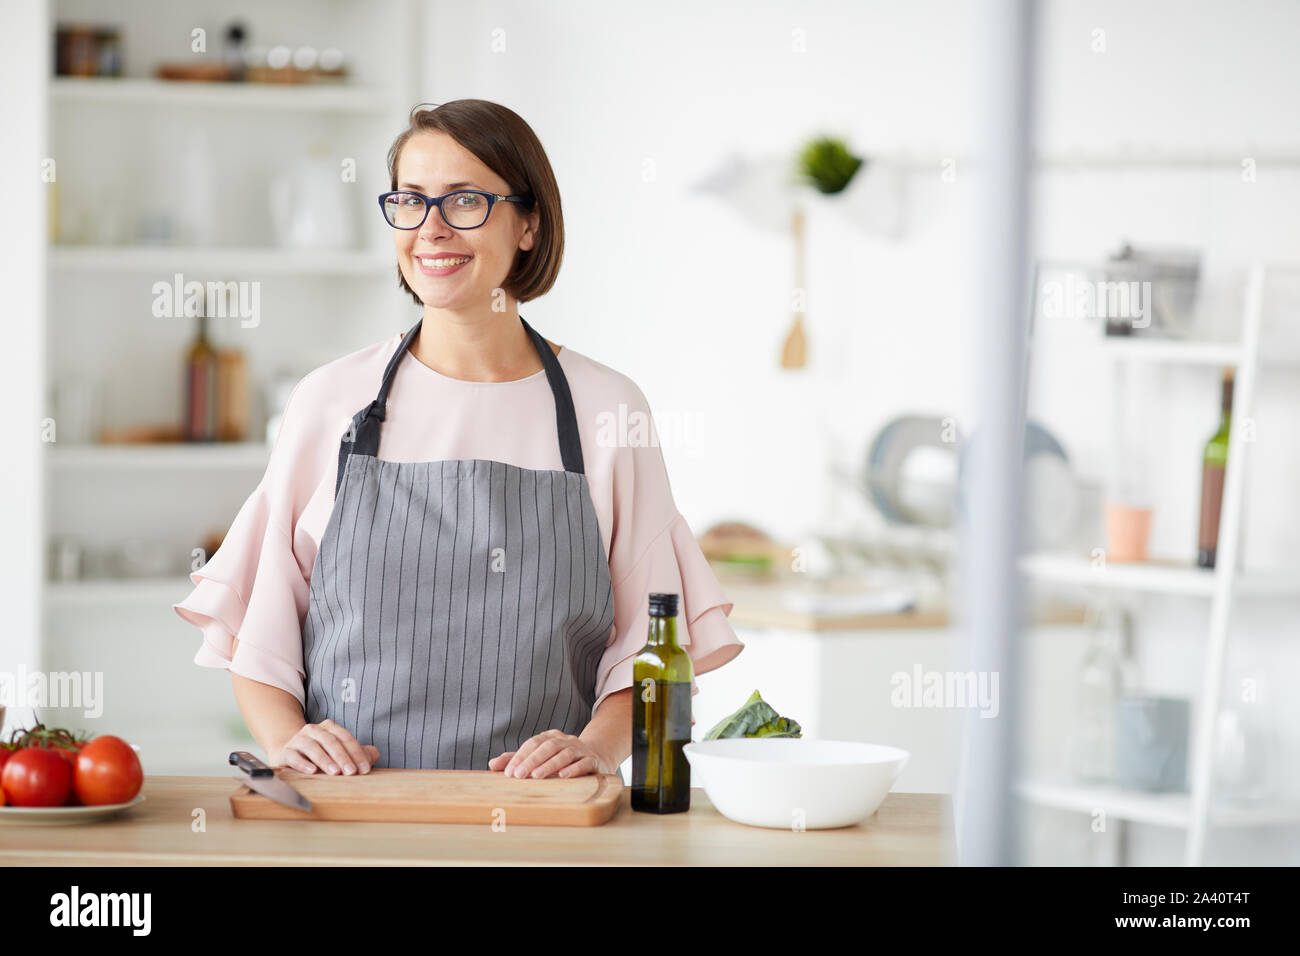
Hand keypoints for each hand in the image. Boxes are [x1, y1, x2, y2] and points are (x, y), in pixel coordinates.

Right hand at [270, 719, 379, 774]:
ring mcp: (298, 740)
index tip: (365, 769)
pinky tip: (312, 771)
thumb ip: (359, 753)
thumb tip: (375, 754)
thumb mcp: (340, 753)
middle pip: (330, 741)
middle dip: (342, 757)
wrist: (288, 755)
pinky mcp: (285, 752)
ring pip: (312, 747)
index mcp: (329, 728)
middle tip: (351, 772)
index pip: (346, 738)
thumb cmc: (321, 755)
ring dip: (325, 760)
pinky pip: (294, 756)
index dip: (357, 753)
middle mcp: (313, 730)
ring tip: (334, 772)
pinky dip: (303, 763)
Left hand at [488, 729, 613, 778]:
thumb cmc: (561, 759)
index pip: (533, 743)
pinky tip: (563, 776)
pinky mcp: (593, 761)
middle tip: (518, 775)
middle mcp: (565, 741)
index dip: (520, 757)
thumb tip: (492, 764)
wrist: (597, 756)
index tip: (509, 772)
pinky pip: (584, 763)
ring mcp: (580, 750)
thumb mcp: (539, 758)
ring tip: (536, 776)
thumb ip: (517, 760)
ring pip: (565, 754)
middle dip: (531, 761)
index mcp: (550, 738)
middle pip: (547, 747)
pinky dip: (574, 769)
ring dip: (550, 765)